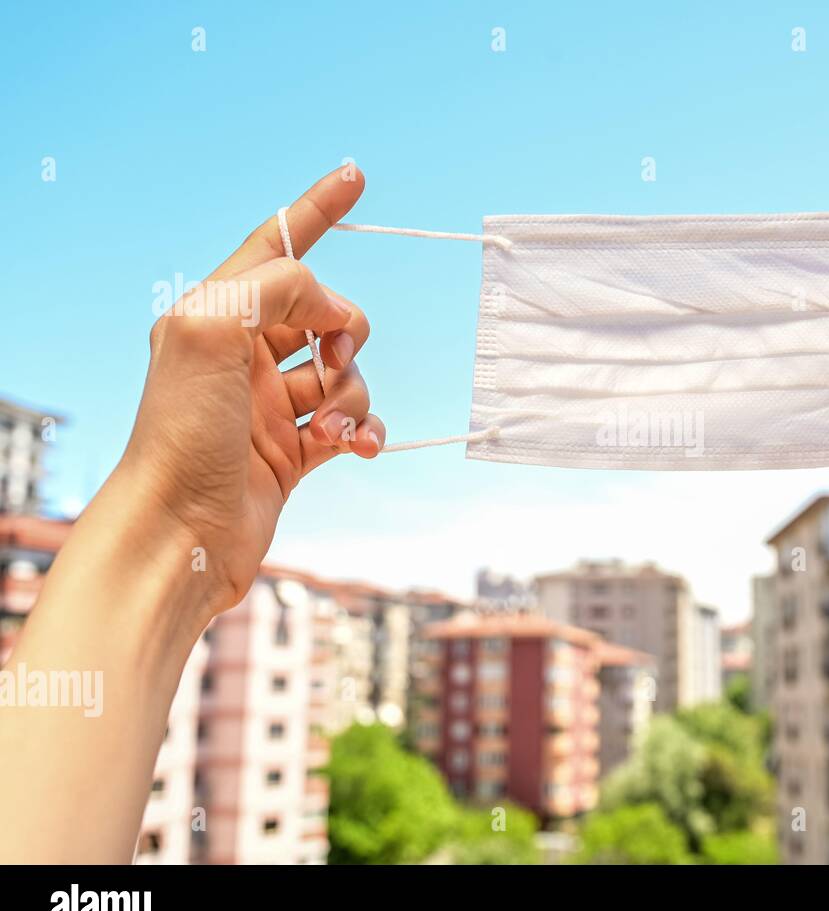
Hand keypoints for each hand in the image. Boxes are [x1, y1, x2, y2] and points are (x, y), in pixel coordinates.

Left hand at [121, 166, 384, 614]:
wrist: (180, 534)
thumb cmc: (180, 436)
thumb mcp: (213, 332)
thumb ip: (277, 287)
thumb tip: (329, 306)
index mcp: (214, 315)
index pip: (275, 246)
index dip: (316, 209)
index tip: (356, 177)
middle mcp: (243, 353)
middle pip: (326, 313)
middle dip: (345, 330)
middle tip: (331, 356)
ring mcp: (272, 403)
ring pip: (346, 370)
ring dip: (356, 391)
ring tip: (336, 424)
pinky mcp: (296, 450)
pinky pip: (352, 422)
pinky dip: (366, 430)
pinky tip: (361, 446)